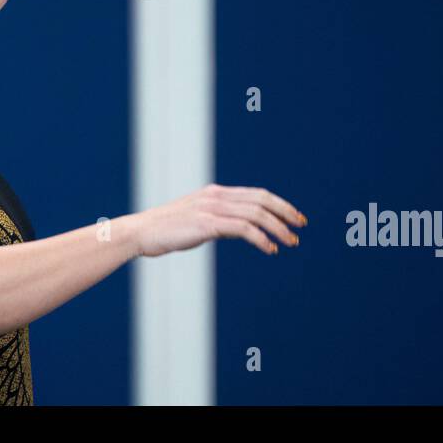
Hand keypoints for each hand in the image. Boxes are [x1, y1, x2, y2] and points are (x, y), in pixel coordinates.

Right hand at [131, 184, 306, 257]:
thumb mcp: (196, 220)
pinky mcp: (207, 224)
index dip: (279, 204)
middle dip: (285, 212)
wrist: (141, 232)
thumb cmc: (165, 230)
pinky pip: (243, 229)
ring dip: (278, 228)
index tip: (294, 217)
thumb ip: (218, 220)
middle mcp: (216, 196)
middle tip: (301, 226)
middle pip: (261, 199)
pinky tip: (270, 249)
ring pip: (256, 214)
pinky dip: (261, 238)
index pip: (256, 194)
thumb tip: (239, 230)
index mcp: (215, 193)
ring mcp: (212, 209)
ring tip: (290, 242)